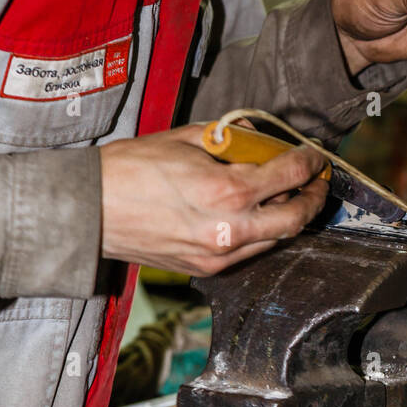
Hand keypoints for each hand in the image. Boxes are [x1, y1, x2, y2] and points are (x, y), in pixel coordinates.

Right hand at [99, 124, 328, 275]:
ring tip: (292, 196)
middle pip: (296, 219)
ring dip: (290, 218)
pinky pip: (249, 253)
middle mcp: (230, 229)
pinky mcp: (204, 269)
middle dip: (313, 197)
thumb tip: (257, 137)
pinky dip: (263, 234)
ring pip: (275, 240)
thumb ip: (230, 139)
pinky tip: (259, 216)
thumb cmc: (131, 168)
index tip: (316, 154)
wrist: (89, 210)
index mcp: (227, 191)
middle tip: (317, 181)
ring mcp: (218, 255)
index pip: (290, 175)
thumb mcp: (187, 138)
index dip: (310, 161)